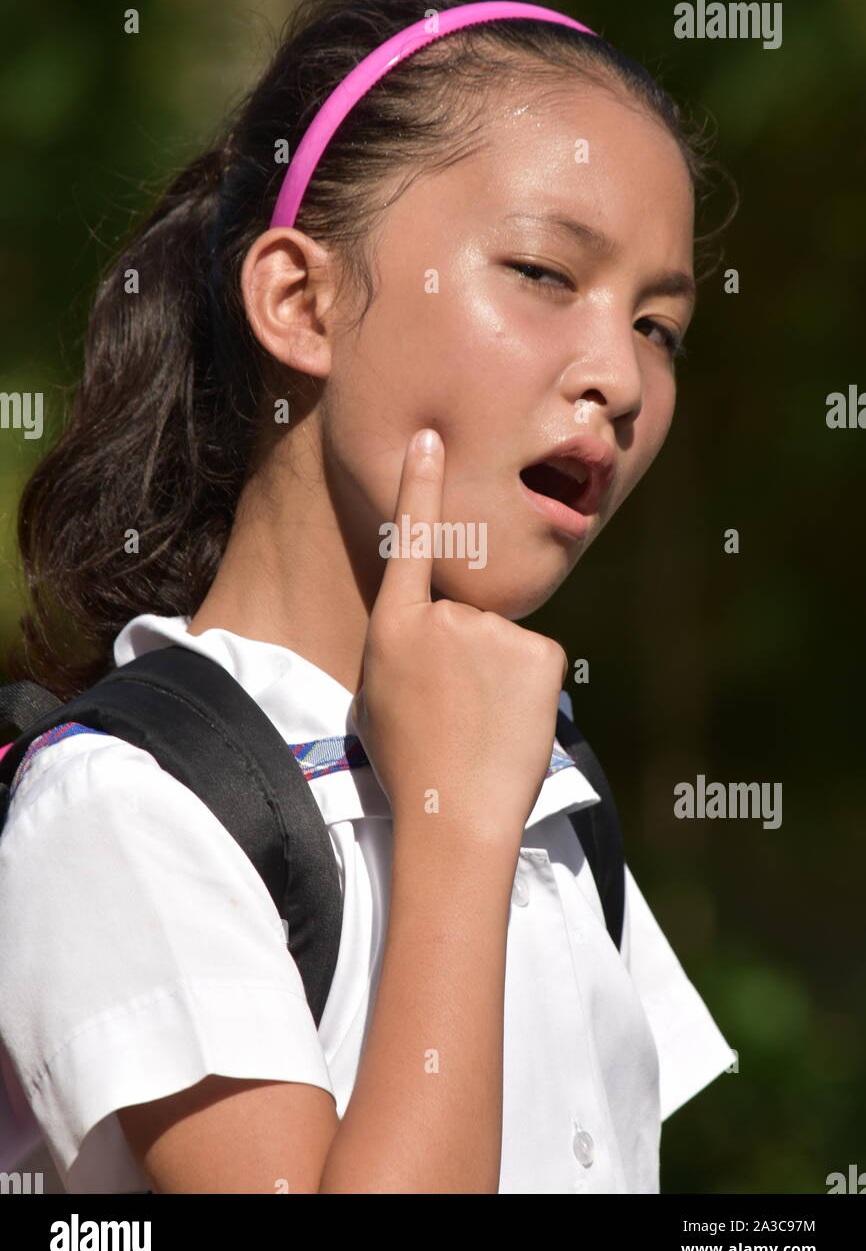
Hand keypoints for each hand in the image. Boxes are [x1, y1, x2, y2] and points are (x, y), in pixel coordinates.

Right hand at [351, 428, 567, 856]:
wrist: (455, 815)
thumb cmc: (409, 761)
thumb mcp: (381, 694)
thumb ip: (408, 644)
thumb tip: (442, 626)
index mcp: (394, 626)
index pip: (408, 540)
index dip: (420, 486)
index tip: (430, 436)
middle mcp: (443, 617)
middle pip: (465, 614)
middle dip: (465, 654)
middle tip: (453, 712)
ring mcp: (494, 632)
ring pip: (501, 642)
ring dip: (496, 676)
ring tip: (479, 725)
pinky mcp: (541, 653)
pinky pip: (533, 662)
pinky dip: (527, 690)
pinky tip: (510, 724)